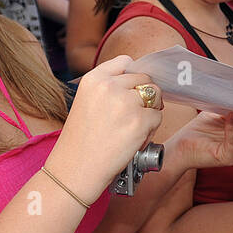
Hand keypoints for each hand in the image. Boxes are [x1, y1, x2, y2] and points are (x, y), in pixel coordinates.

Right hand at [50, 56, 164, 200]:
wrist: (74, 171)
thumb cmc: (81, 142)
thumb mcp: (86, 102)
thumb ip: (109, 88)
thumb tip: (139, 82)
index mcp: (94, 79)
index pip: (125, 62)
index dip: (132, 77)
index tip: (130, 91)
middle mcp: (109, 86)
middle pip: (145, 79)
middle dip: (143, 97)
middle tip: (131, 117)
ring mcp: (126, 103)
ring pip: (155, 97)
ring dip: (150, 111)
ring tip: (132, 128)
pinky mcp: (140, 121)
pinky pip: (157, 118)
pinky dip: (150, 130)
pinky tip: (133, 140)